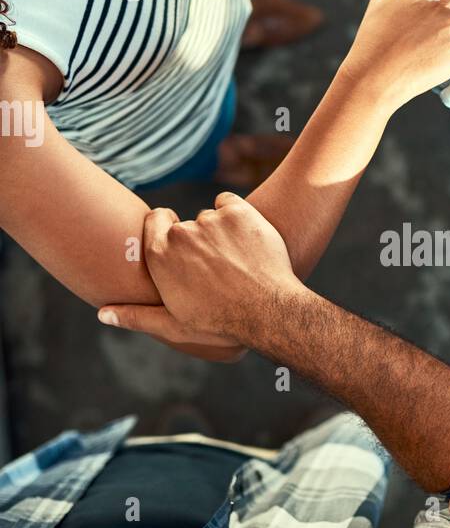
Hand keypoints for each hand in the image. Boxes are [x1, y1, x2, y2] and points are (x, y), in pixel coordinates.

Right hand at [99, 193, 297, 347]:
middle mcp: (180, 234)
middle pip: (185, 224)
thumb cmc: (220, 322)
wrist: (268, 311)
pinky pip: (231, 203)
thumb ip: (136, 316)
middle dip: (197, 240)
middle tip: (216, 266)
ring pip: (210, 216)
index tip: (180, 243)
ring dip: (220, 231)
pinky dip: (239, 216)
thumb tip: (102, 314)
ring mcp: (210, 221)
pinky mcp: (238, 211)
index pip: (155, 220)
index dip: (167, 228)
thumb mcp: (173, 325)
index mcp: (159, 255)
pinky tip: (247, 241)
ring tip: (236, 261)